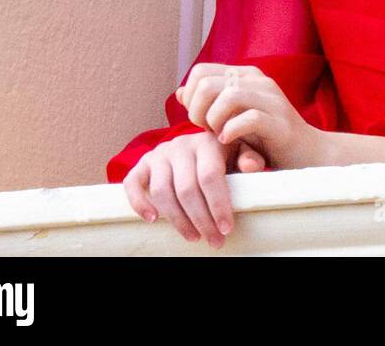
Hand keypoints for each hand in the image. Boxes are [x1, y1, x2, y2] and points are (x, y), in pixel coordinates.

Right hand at [122, 130, 265, 246]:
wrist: (198, 144)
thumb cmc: (224, 155)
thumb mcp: (240, 153)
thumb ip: (248, 158)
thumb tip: (252, 166)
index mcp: (207, 142)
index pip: (211, 175)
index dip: (218, 204)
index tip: (226, 228)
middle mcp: (181, 145)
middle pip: (187, 188)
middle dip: (201, 220)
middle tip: (214, 240)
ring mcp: (159, 154)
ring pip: (162, 191)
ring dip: (177, 219)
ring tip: (193, 237)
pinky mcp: (142, 164)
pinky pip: (132, 183)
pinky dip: (139, 203)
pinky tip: (153, 220)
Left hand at [177, 64, 316, 170]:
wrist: (307, 154)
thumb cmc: (265, 139)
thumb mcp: (231, 118)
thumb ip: (208, 105)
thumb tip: (180, 92)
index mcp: (245, 76)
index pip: (201, 71)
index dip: (191, 98)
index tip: (200, 121)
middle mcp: (258, 81)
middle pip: (208, 83)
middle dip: (198, 112)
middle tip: (207, 131)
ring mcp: (272, 99)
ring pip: (228, 96)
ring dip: (214, 121)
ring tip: (219, 136)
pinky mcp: (280, 122)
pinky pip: (249, 118)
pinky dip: (232, 131)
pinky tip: (230, 142)